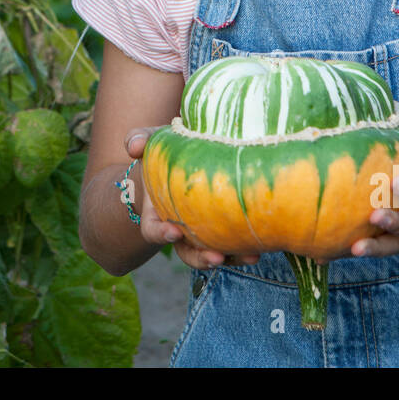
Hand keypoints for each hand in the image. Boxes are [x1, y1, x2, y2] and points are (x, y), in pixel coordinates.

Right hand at [124, 127, 260, 270]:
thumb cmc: (165, 153)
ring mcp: (203, 234)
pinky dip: (248, 245)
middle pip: (187, 252)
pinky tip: (265, 243)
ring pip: (214, 253)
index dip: (161, 234)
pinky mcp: (225, 230)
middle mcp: (180, 231)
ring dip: (232, 258)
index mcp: (157, 215)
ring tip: (251, 255)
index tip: (173, 232)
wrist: (186, 162)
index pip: (154, 230)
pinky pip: (235, 243)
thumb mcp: (151, 143)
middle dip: (201, 258)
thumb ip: (139, 140)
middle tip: (217, 258)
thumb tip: (133, 146)